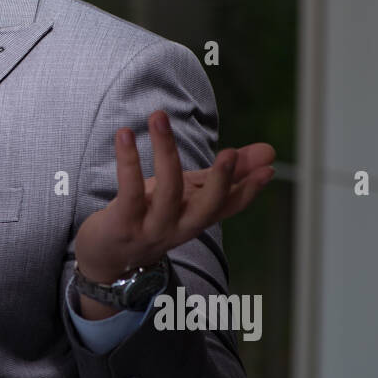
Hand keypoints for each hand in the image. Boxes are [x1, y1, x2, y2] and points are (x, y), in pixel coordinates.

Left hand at [73, 109, 274, 283]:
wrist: (108, 260)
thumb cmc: (151, 217)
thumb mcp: (189, 195)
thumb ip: (222, 174)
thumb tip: (269, 151)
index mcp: (196, 218)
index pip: (229, 206)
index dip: (249, 188)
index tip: (269, 167)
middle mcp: (179, 226)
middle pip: (206, 208)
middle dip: (220, 181)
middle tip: (231, 153)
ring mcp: (151, 228)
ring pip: (168, 192)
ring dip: (166, 152)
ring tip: (159, 117)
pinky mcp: (122, 224)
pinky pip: (129, 191)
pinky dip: (128, 161)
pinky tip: (125, 135)